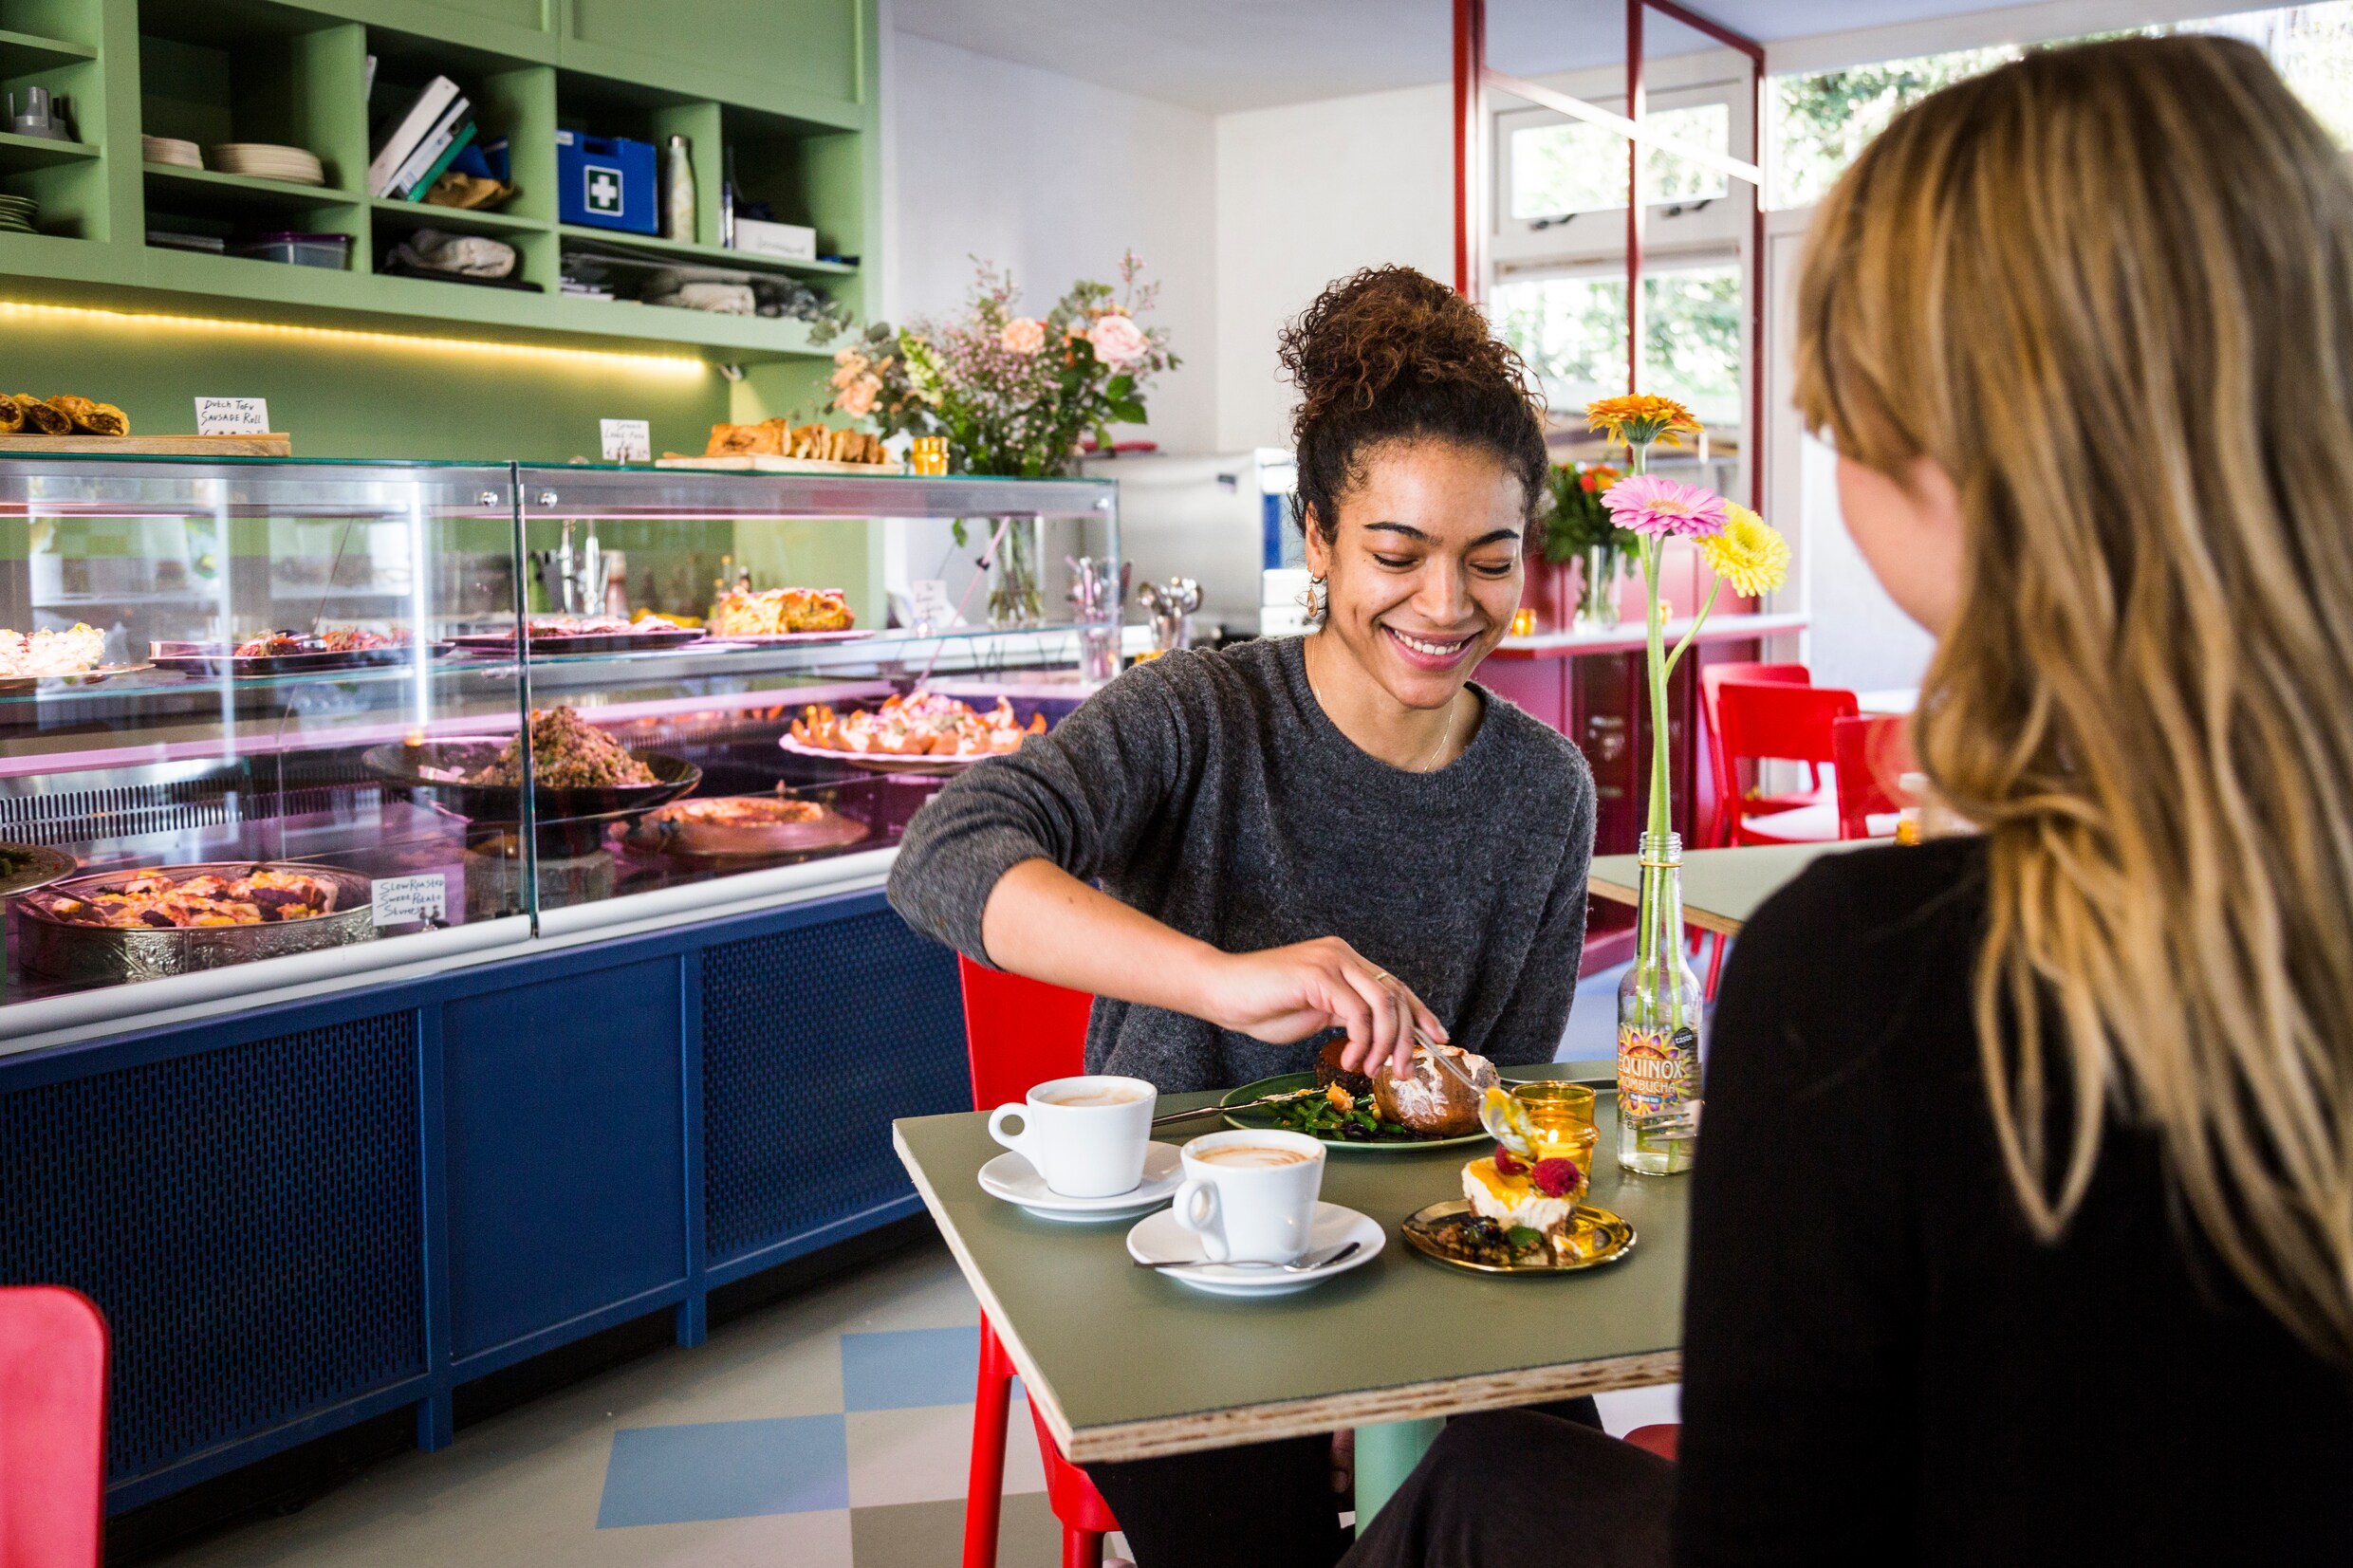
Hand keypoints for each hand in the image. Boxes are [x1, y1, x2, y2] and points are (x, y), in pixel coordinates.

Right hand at [1200, 937, 1447, 1080]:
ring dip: (1383, 1045)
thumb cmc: (1260, 1005)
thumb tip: (1375, 1038)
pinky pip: (1357, 1012)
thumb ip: (1346, 1016)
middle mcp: (1343, 955)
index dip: (1420, 1014)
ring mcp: (1332, 961)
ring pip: (1383, 1005)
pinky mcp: (1318, 975)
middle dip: (1405, 1039)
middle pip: (1396, 995)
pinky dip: (1361, 1042)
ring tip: (1369, 1069)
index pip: (1396, 986)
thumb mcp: (1316, 1013)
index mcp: (1345, 960)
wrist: (1220, 992)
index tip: (1436, 1040)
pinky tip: (1348, 1059)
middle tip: (1400, 1072)